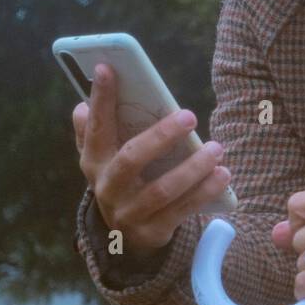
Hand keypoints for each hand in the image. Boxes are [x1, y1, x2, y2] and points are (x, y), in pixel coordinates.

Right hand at [73, 63, 230, 257]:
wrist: (126, 235)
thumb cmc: (123, 179)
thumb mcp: (105, 157)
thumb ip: (94, 132)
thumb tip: (81, 105)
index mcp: (94, 162)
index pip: (96, 127)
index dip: (100, 99)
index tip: (107, 68)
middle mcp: (107, 188)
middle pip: (132, 159)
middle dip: (161, 136)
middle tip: (190, 115)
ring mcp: (128, 213)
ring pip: (162, 190)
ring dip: (193, 168)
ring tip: (217, 148)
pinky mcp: (152, 232)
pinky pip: (182, 211)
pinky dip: (205, 192)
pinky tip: (223, 174)